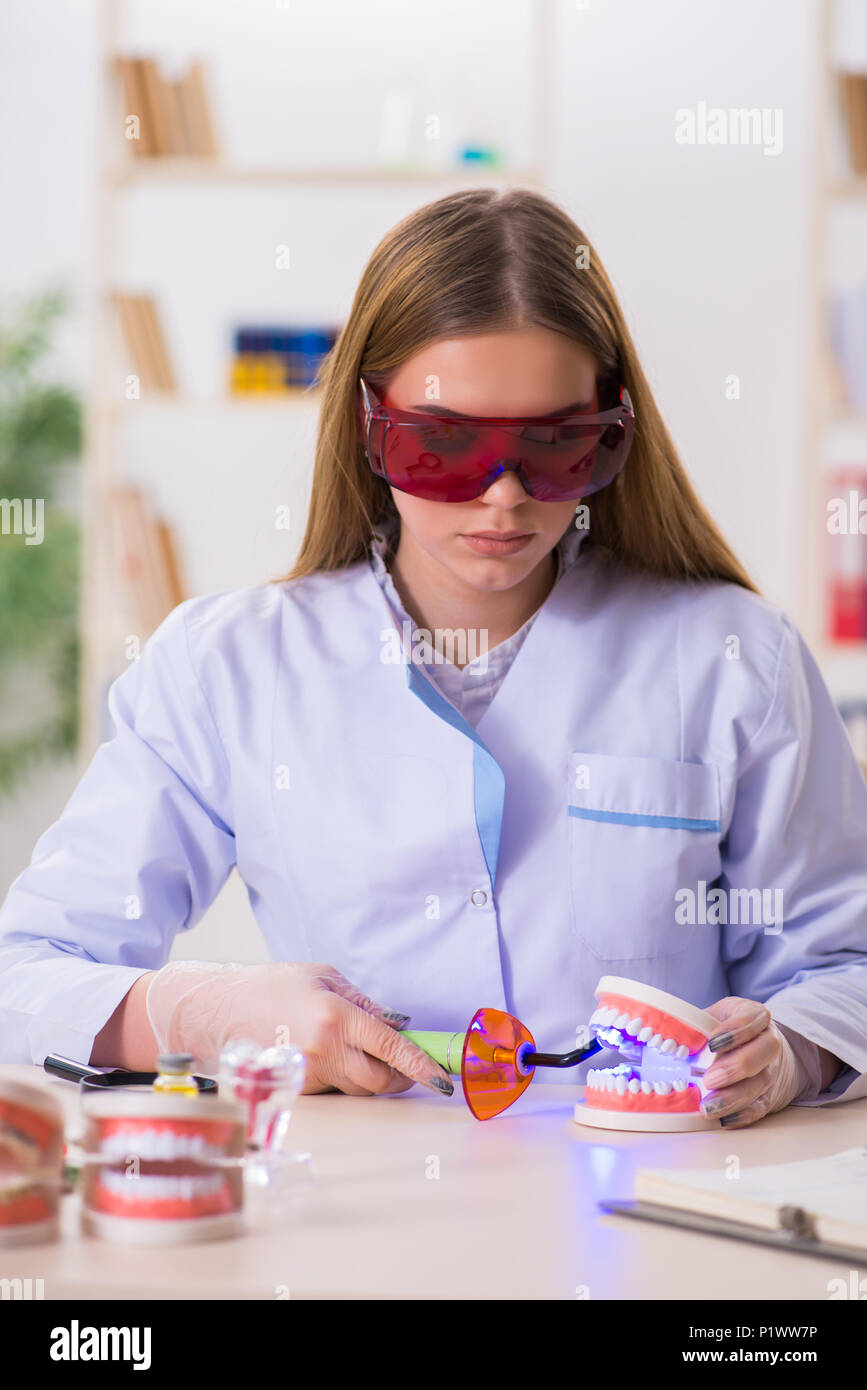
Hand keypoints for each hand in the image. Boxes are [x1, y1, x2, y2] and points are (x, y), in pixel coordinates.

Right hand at [144, 960, 454, 1097]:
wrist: (218, 1010)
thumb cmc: (271, 987)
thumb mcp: (322, 977)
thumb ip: (363, 1002)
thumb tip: (398, 1024)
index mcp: (335, 1017)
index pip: (391, 1048)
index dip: (421, 1065)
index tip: (442, 1078)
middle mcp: (324, 1051)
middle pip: (380, 1081)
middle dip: (400, 1077)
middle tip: (408, 1066)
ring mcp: (309, 1075)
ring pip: (357, 1089)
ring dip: (370, 1076)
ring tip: (359, 1052)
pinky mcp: (296, 1090)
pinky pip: (335, 1090)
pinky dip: (344, 1078)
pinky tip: (331, 1057)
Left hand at [700, 996, 799, 1128]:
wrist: (763, 1048)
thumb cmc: (730, 1030)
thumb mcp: (716, 1016)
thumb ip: (694, 1023)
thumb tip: (656, 1031)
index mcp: (755, 1015)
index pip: (752, 1018)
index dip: (735, 1031)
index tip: (712, 1043)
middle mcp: (769, 1041)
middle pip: (763, 1051)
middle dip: (735, 1067)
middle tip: (709, 1079)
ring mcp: (772, 1069)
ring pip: (760, 1082)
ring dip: (733, 1097)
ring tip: (708, 1107)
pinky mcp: (770, 1094)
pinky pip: (760, 1106)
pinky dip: (741, 1115)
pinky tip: (723, 1119)